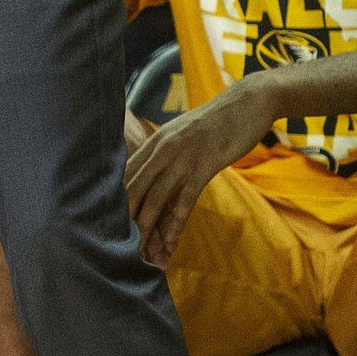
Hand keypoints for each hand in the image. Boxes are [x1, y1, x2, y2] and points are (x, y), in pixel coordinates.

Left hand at [125, 90, 276, 265]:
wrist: (249, 102)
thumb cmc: (217, 120)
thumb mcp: (184, 132)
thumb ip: (166, 149)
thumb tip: (153, 168)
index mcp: (156, 140)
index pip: (126, 174)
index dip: (115, 200)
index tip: (107, 223)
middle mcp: (164, 147)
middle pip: (135, 188)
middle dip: (125, 219)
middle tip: (117, 246)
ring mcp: (184, 156)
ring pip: (156, 197)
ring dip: (147, 228)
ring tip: (139, 252)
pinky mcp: (205, 165)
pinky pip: (186, 198)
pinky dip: (176, 222)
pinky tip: (170, 241)